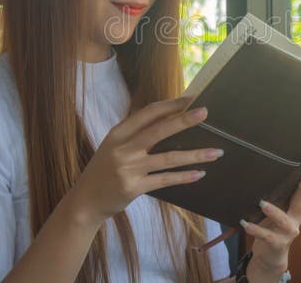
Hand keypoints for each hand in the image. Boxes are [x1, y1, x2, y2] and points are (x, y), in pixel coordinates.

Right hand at [69, 97, 222, 226]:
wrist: (85, 202)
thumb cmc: (105, 171)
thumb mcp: (114, 146)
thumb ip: (136, 134)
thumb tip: (170, 118)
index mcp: (118, 133)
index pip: (148, 113)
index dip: (170, 105)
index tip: (190, 99)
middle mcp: (122, 148)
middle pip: (159, 130)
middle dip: (184, 120)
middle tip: (205, 112)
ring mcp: (128, 168)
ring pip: (168, 158)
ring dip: (194, 155)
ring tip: (216, 152)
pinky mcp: (133, 187)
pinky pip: (164, 180)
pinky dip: (183, 177)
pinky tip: (199, 174)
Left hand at [242, 154, 300, 279]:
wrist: (271, 254)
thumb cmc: (274, 224)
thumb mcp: (279, 206)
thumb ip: (279, 190)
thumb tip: (271, 163)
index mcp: (298, 204)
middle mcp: (297, 216)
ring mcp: (289, 231)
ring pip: (283, 220)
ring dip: (273, 211)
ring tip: (262, 204)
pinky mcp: (278, 243)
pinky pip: (267, 236)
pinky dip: (256, 230)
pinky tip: (246, 224)